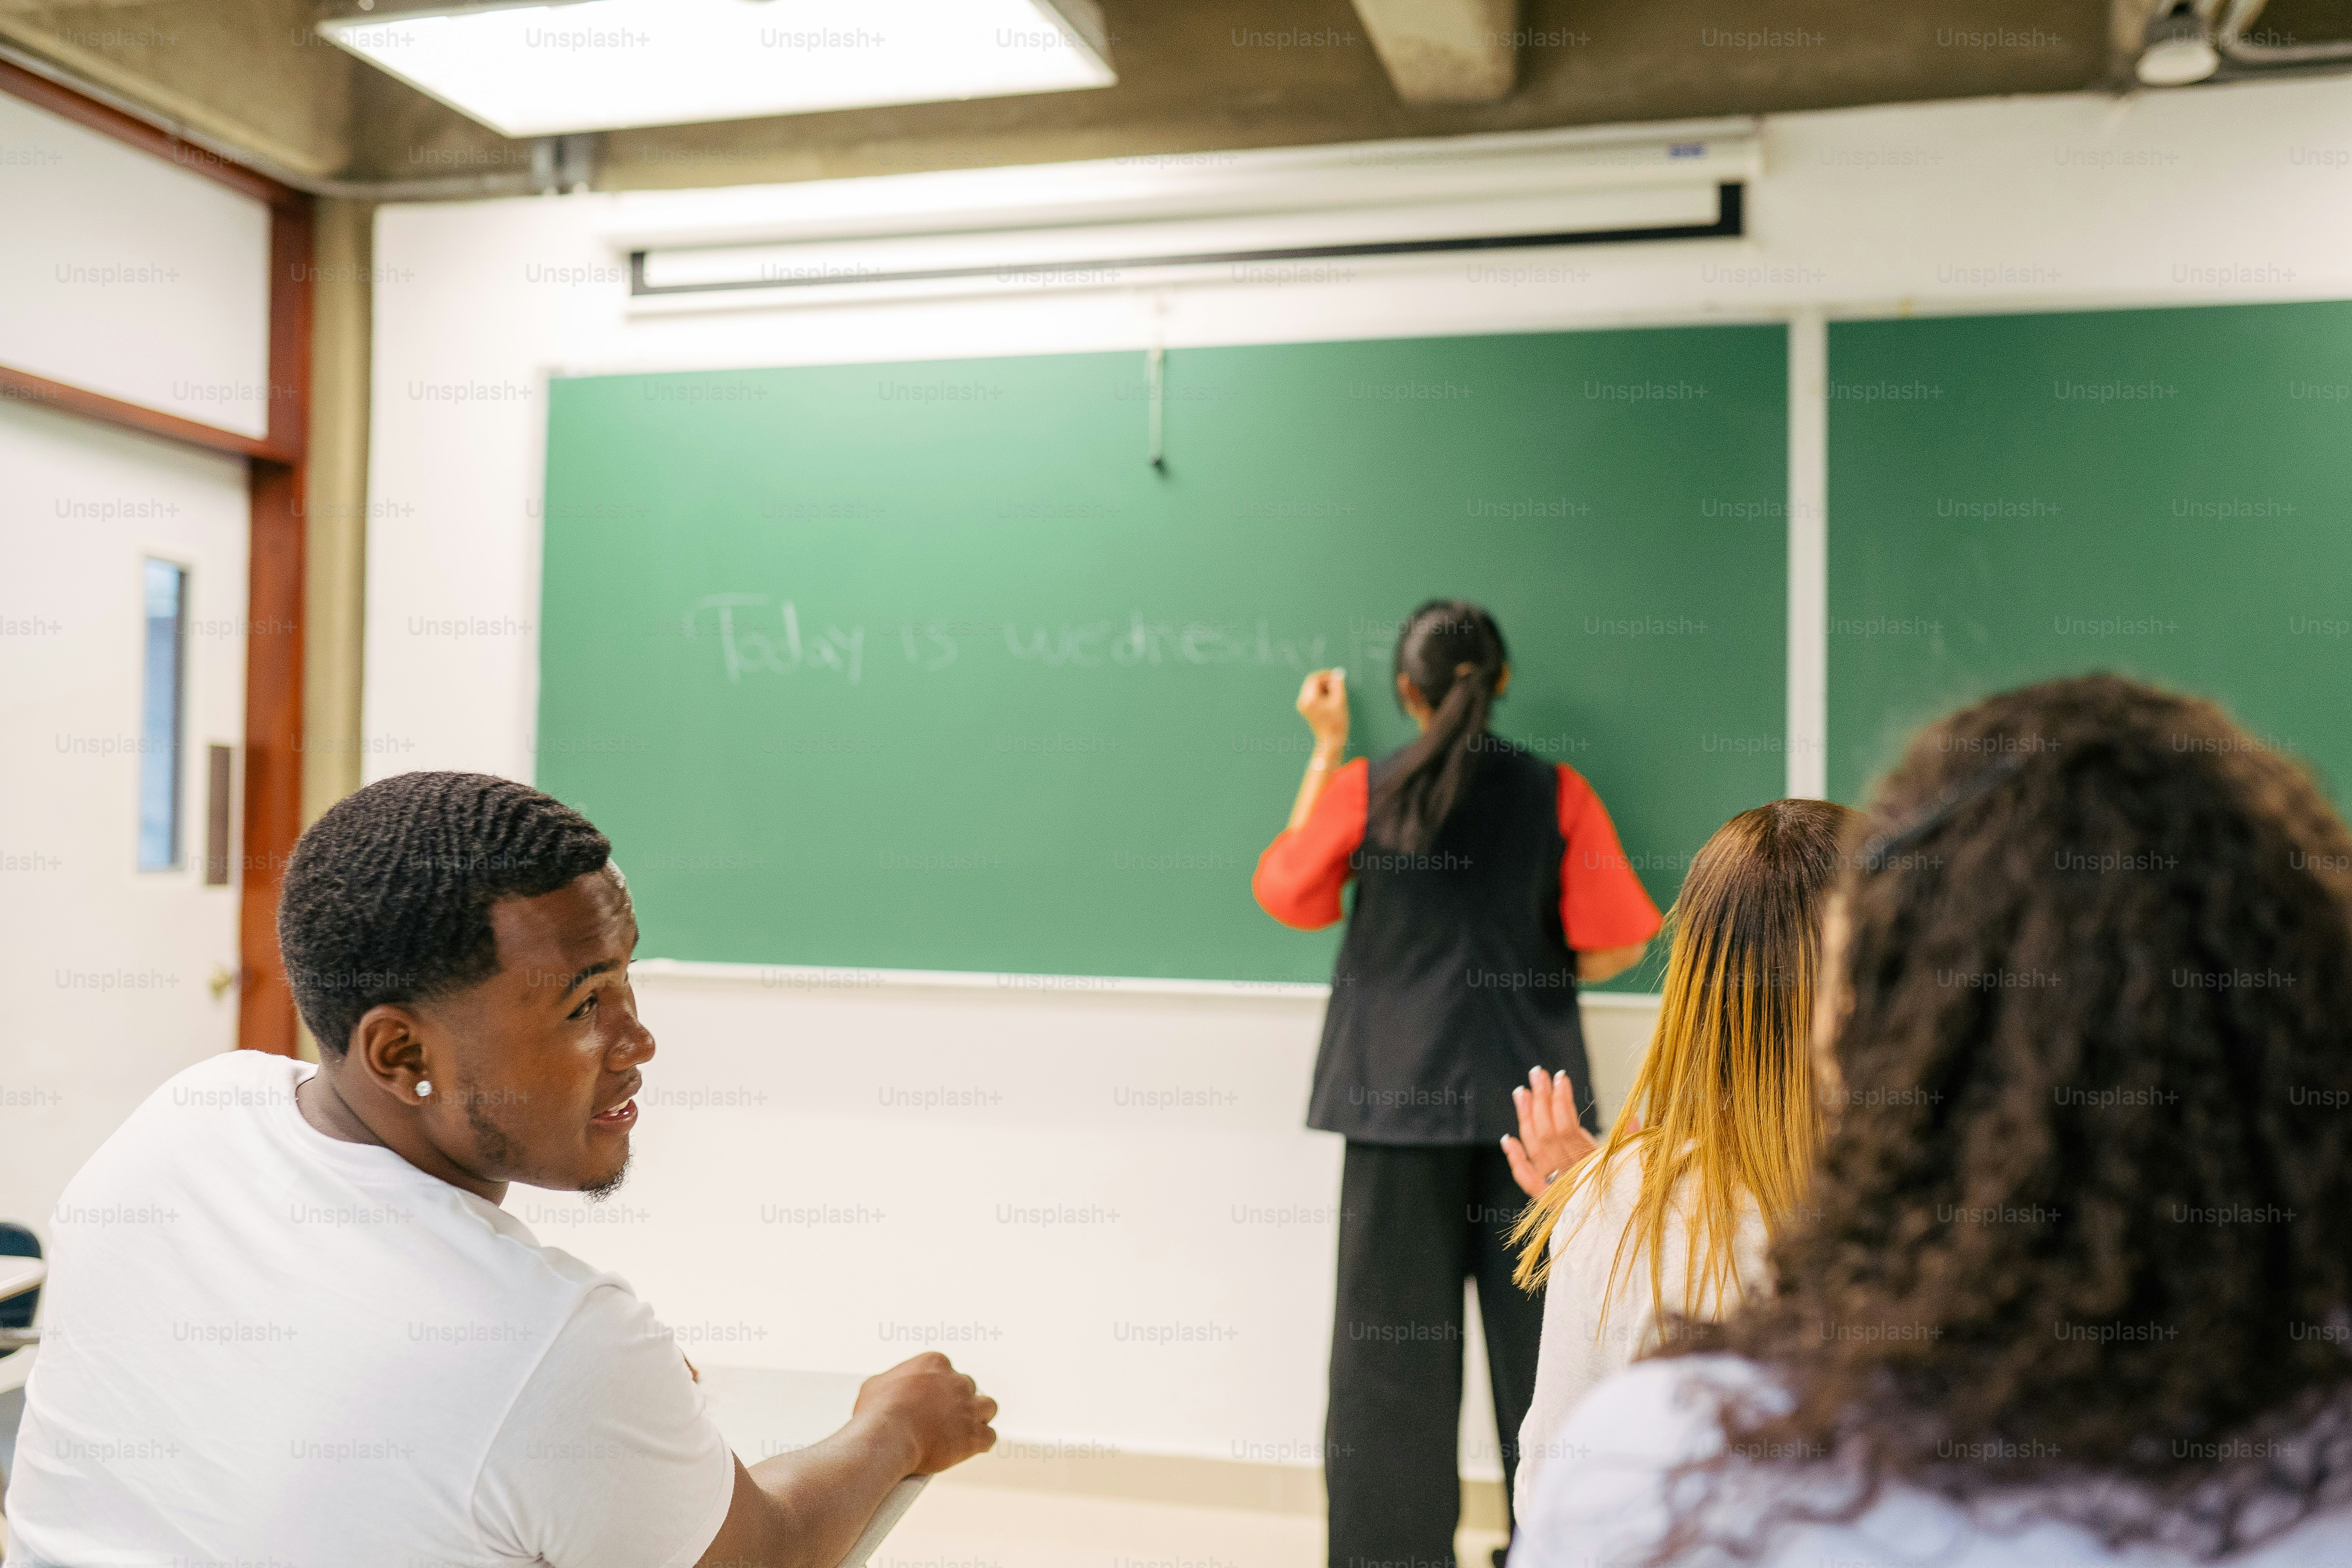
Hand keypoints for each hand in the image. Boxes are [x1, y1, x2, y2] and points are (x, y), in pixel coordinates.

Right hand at [853, 1352, 997, 1475]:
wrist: (887, 1437)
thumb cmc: (876, 1412)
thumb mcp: (876, 1385)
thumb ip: (890, 1383)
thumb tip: (888, 1391)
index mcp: (935, 1363)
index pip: (947, 1372)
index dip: (941, 1389)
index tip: (932, 1403)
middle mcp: (957, 1381)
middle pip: (968, 1388)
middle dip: (960, 1402)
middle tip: (946, 1419)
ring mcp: (969, 1407)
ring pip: (988, 1407)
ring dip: (979, 1418)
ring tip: (965, 1431)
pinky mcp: (974, 1434)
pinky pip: (989, 1437)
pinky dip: (981, 1443)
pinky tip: (972, 1449)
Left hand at [1294, 668, 1348, 746]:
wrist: (1331, 740)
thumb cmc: (1336, 723)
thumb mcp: (1340, 701)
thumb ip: (1338, 685)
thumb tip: (1337, 674)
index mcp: (1310, 699)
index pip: (1314, 678)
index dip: (1326, 675)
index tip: (1337, 677)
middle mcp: (1303, 701)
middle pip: (1312, 682)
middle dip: (1325, 681)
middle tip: (1337, 686)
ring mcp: (1303, 706)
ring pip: (1312, 689)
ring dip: (1324, 688)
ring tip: (1335, 696)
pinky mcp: (1307, 709)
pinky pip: (1313, 696)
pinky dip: (1321, 694)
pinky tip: (1330, 701)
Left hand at [1501, 1067, 1627, 1197]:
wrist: (1620, 1234)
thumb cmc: (1630, 1195)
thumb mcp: (1634, 1166)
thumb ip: (1630, 1142)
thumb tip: (1634, 1115)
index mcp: (1590, 1165)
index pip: (1567, 1128)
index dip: (1562, 1101)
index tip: (1561, 1077)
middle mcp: (1568, 1175)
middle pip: (1546, 1133)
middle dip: (1541, 1101)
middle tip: (1536, 1074)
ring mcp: (1554, 1187)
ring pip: (1534, 1149)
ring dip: (1525, 1119)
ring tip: (1520, 1092)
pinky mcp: (1546, 1200)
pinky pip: (1526, 1179)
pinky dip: (1515, 1159)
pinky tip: (1506, 1139)